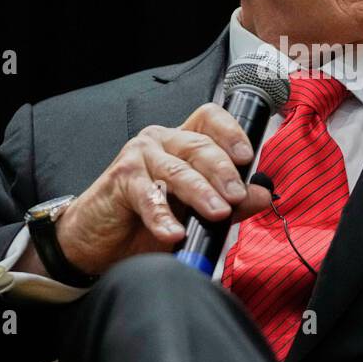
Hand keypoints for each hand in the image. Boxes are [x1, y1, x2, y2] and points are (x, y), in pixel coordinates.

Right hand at [54, 102, 272, 276]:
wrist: (99, 241)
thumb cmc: (146, 222)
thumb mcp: (195, 213)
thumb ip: (231, 203)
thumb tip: (263, 195)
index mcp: (182, 142)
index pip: (210, 119)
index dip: (231, 132)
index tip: (246, 157)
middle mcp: (161, 141)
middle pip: (199, 145)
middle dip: (222, 172)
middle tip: (236, 196)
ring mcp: (140, 156)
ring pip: (177, 170)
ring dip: (200, 192)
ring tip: (217, 213)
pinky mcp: (121, 178)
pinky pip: (147, 196)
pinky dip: (163, 216)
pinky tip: (174, 233)